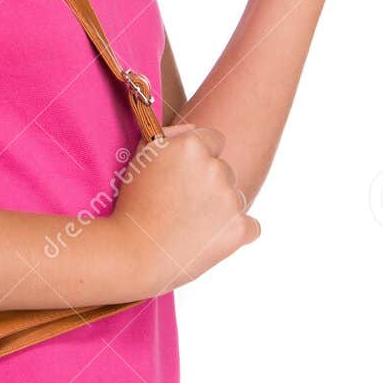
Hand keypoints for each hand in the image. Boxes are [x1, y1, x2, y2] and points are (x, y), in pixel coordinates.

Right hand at [112, 123, 259, 296]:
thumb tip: (194, 129)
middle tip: (181, 206)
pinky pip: (250, 227)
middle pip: (224, 170)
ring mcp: (229, 199)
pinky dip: (234, 233)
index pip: (213, 140)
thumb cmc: (131, 207)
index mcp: (191, 147)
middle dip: (208, 184)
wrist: (133, 254)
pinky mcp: (238, 229)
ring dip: (219, 209)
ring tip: (188, 226)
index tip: (185, 175)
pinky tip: (209, 240)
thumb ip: (169, 137)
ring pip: (234, 198)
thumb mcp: (140, 160)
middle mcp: (215, 167)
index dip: (199, 158)